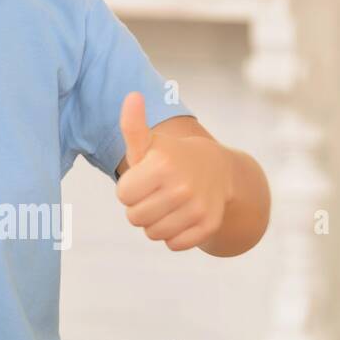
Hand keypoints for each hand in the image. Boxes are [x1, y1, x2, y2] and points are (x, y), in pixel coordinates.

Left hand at [115, 92, 233, 251]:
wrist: (216, 169)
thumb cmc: (169, 156)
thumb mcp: (149, 142)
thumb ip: (133, 124)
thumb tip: (132, 95)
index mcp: (162, 165)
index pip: (123, 195)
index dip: (129, 188)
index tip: (143, 178)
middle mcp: (182, 187)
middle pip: (135, 218)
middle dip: (139, 207)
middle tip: (155, 192)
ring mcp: (198, 208)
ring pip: (153, 234)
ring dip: (155, 222)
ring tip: (167, 203)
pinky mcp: (209, 226)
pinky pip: (174, 245)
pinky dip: (173, 235)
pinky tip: (181, 216)